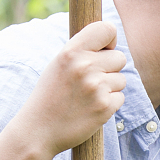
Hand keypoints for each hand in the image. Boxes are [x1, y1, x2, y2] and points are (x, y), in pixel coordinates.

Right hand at [11, 21, 127, 157]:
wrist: (38, 130)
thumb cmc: (50, 96)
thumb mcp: (59, 65)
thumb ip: (81, 51)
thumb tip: (109, 39)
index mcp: (71, 51)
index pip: (107, 29)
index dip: (110, 40)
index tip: (104, 50)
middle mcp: (84, 66)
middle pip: (120, 58)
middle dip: (110, 69)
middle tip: (90, 81)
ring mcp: (96, 87)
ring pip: (121, 80)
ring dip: (109, 88)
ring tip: (86, 97)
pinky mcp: (104, 107)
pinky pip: (120, 98)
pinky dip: (109, 104)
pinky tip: (90, 109)